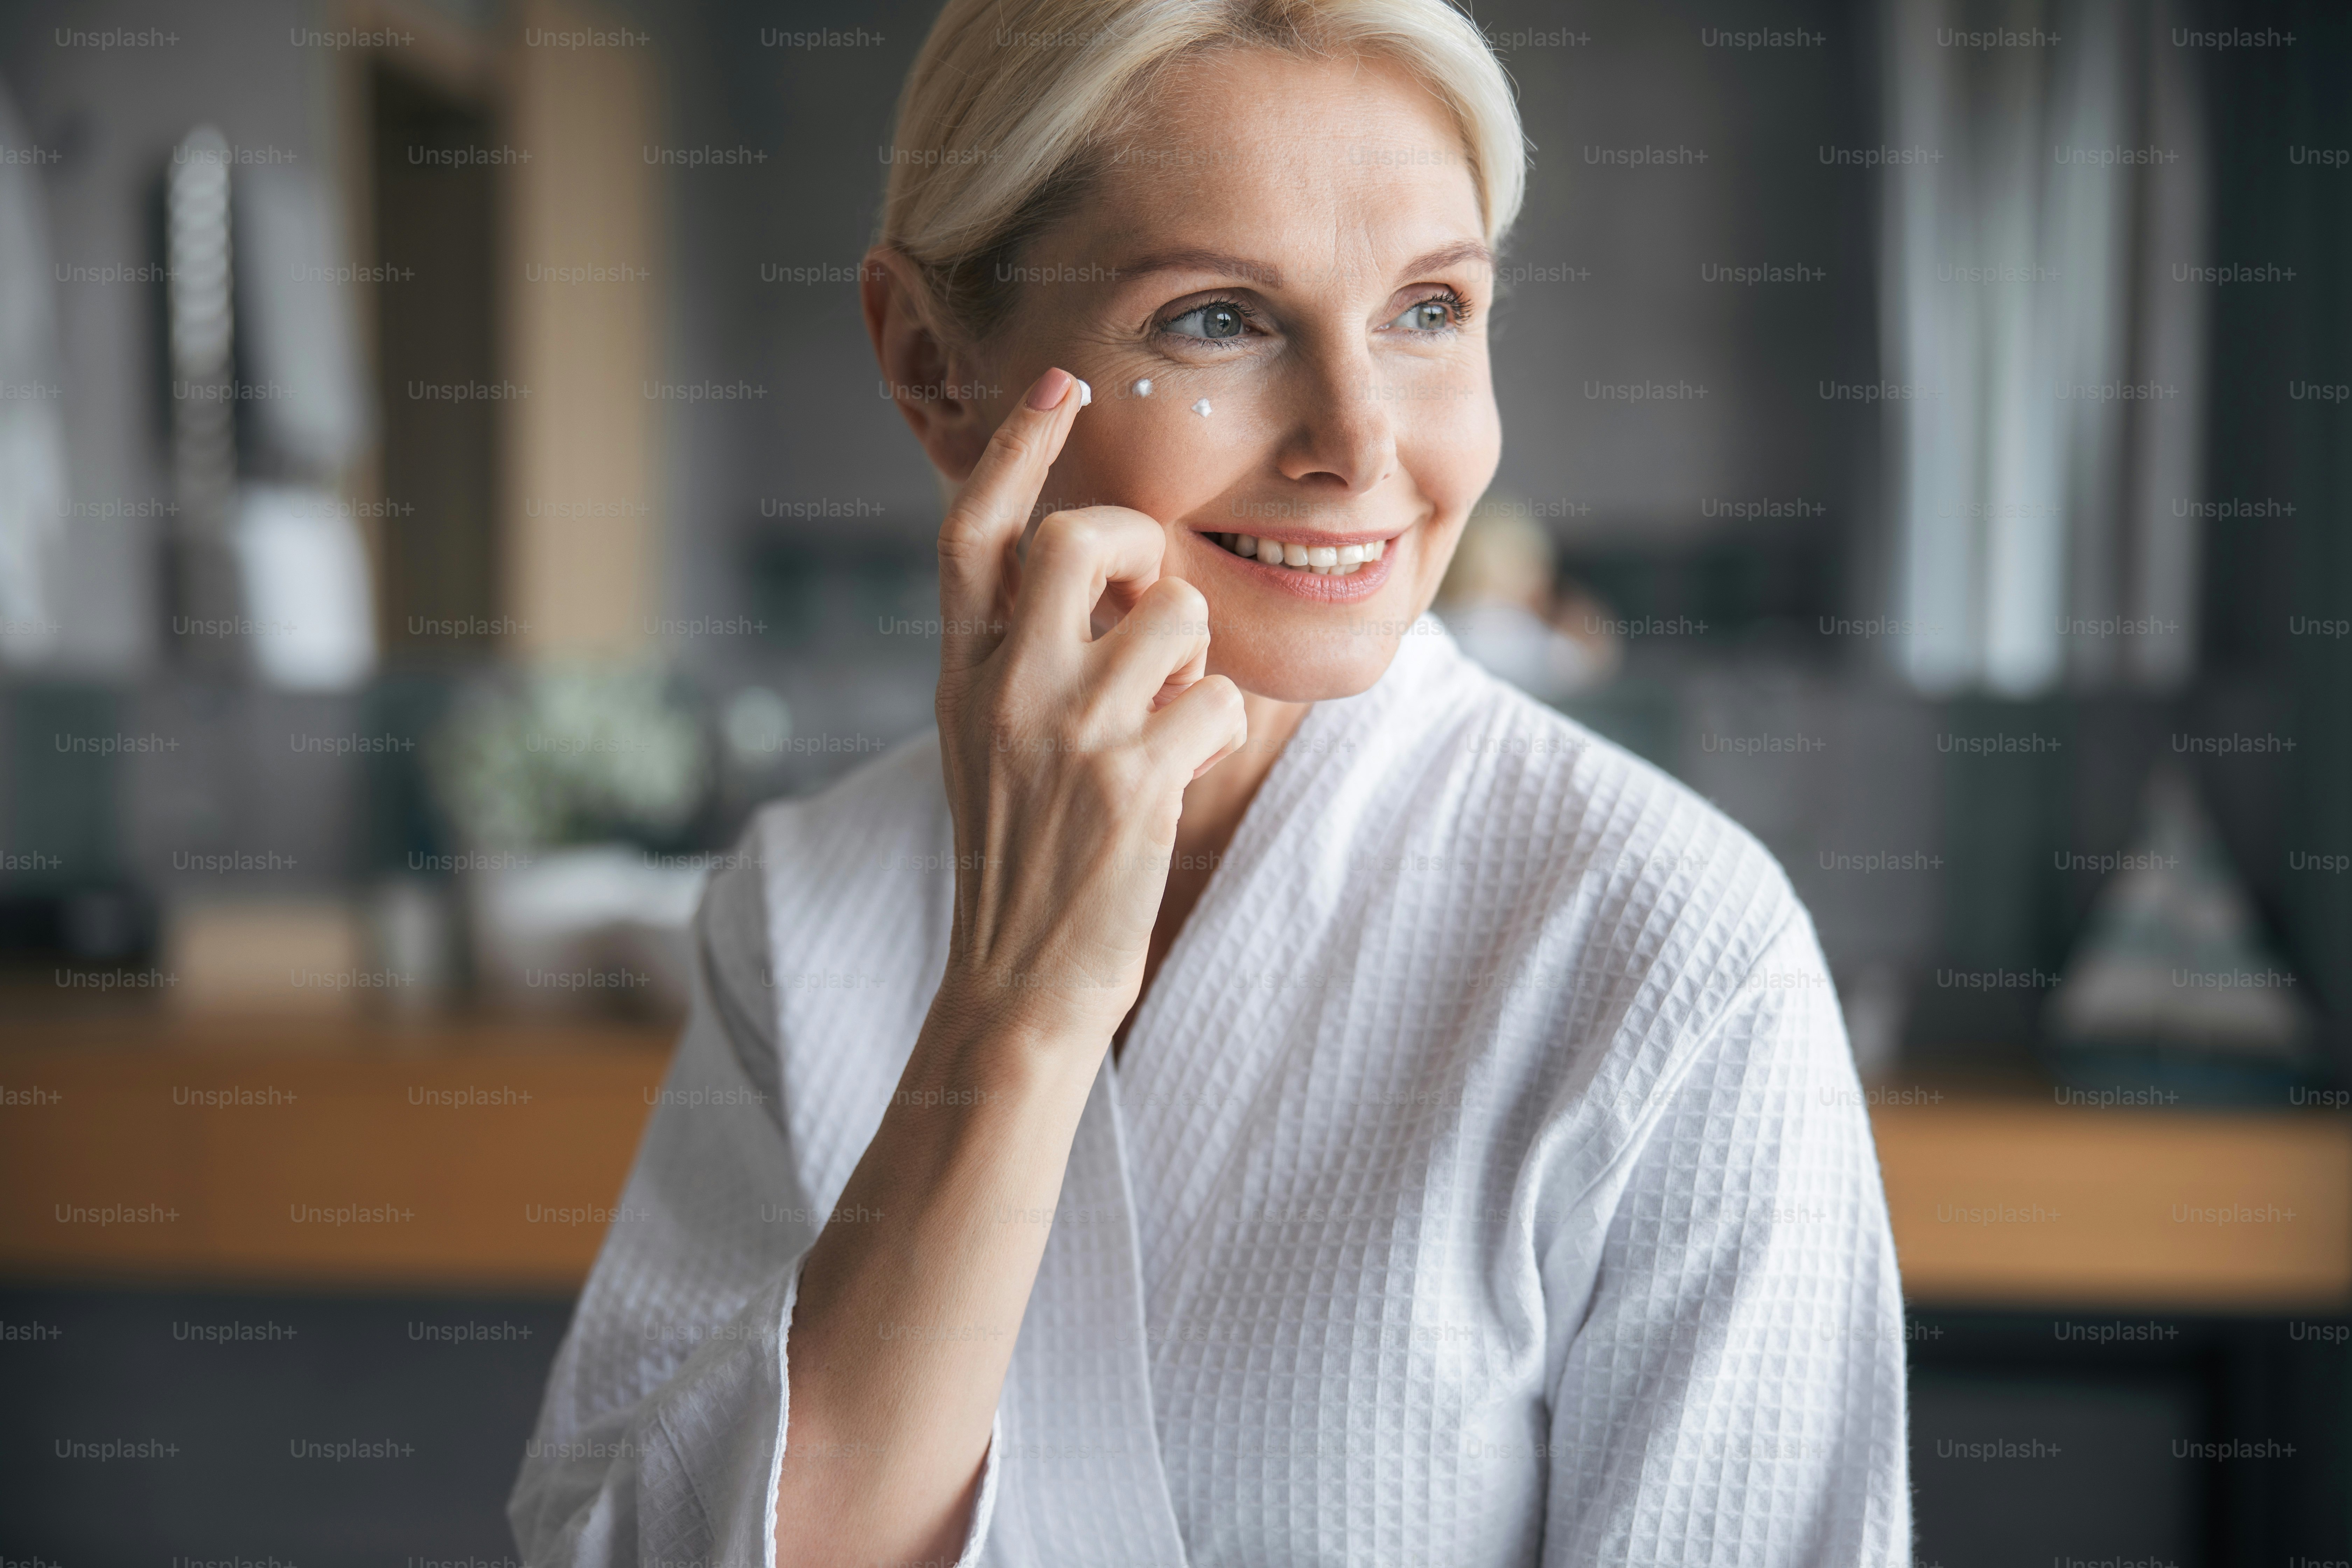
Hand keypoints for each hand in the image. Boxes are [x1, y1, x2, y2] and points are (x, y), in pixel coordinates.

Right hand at [927, 367, 1246, 1053]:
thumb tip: (1098, 572)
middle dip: (1139, 542)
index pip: (971, 531)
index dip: (1018, 449)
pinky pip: (1214, 701)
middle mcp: (1004, 691)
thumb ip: (1018, 657)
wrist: (1014, 987)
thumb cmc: (1019, 861)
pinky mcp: (1130, 786)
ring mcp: (1065, 736)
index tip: (1059, 385)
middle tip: (1149, 592)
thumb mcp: (985, 745)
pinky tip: (1185, 770)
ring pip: (1172, 617)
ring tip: (1167, 713)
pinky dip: (1218, 727)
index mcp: (962, 676)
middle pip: (1079, 541)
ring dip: (1193, 658)